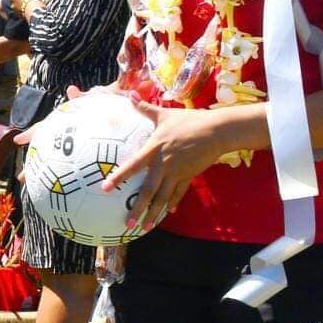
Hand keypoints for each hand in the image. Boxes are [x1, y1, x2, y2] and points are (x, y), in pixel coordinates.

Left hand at [105, 98, 234, 231]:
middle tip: (127, 224)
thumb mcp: (164, 114)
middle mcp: (164, 164)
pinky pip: (179, 192)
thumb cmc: (189, 121)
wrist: (216, 131)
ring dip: (154, 214)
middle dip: (137, 209)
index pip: (133, 165)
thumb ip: (144, 107)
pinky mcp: (189, 176)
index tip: (105, 188)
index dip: (119, 177)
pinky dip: (173, 203)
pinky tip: (169, 213)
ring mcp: (177, 172)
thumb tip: (129, 94)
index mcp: (155, 149)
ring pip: (163, 198)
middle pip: (148, 191)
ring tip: (145, 228)